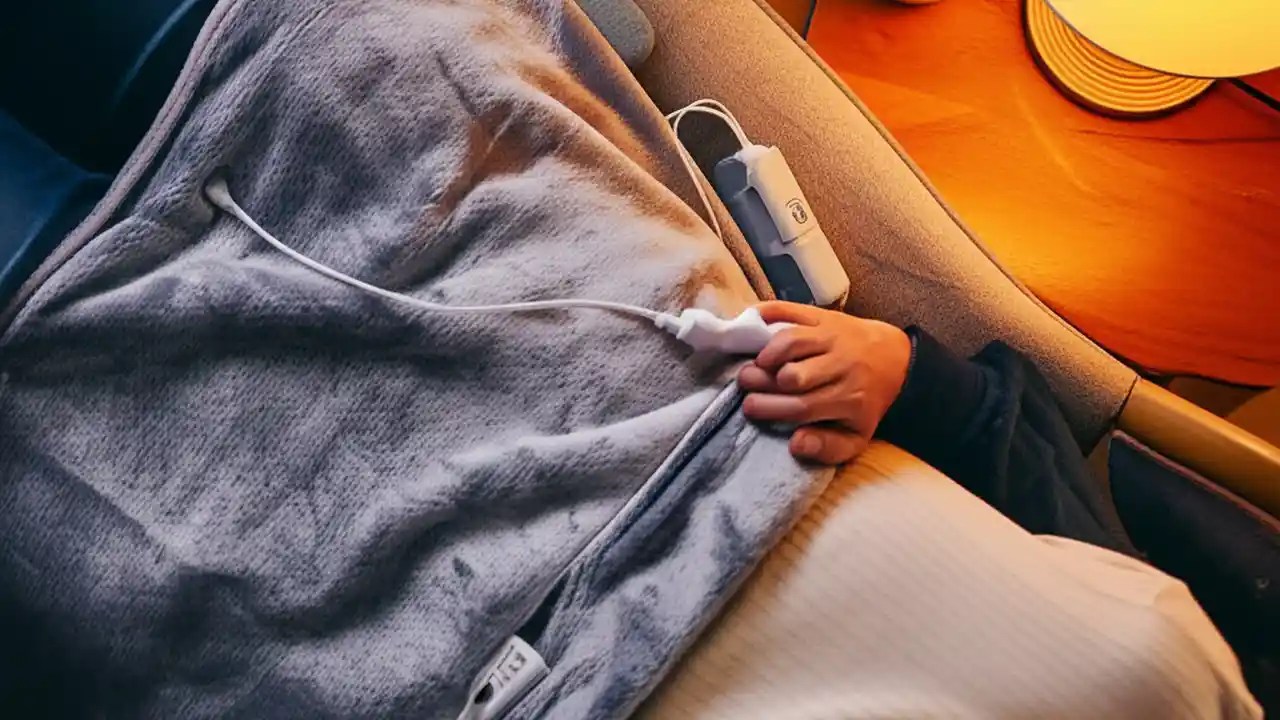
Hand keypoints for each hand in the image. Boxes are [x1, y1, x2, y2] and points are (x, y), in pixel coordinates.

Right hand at [739, 301, 911, 464]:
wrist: (895, 360)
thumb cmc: (865, 402)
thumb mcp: (856, 435)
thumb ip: (827, 448)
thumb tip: (795, 444)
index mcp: (849, 399)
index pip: (802, 407)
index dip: (771, 408)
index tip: (749, 408)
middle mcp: (843, 366)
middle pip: (795, 375)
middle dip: (764, 381)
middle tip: (746, 383)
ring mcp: (833, 336)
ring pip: (794, 341)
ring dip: (768, 352)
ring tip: (757, 362)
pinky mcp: (826, 316)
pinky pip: (794, 310)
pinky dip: (769, 313)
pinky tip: (754, 324)